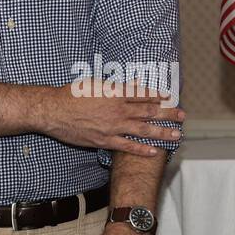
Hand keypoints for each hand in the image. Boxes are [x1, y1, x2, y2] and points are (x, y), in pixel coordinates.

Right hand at [41, 81, 183, 155]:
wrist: (53, 111)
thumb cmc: (70, 94)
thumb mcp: (94, 83)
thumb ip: (113, 86)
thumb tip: (129, 84)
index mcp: (115, 92)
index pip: (143, 93)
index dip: (158, 95)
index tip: (170, 97)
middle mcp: (118, 109)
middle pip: (149, 111)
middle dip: (168, 113)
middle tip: (182, 115)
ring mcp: (113, 126)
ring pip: (143, 129)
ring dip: (162, 132)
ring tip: (177, 134)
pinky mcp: (105, 140)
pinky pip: (128, 146)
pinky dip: (142, 149)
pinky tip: (155, 151)